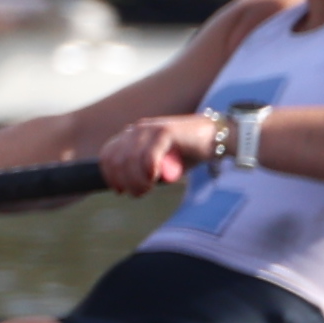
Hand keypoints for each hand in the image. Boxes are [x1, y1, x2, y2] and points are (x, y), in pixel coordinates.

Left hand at [92, 113, 217, 196]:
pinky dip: (148, 170)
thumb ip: (141, 171)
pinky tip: (154, 178)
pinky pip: (148, 155)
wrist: (215, 138)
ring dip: (136, 180)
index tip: (120, 190)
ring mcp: (149, 128)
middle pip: (117, 160)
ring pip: (130, 160)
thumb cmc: (186, 154)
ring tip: (146, 190)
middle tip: (138, 194)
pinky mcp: (164, 131)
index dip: (110, 175)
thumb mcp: (159, 165)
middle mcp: (136, 129)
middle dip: (125, 181)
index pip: (108, 155)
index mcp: (131, 135)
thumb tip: (126, 187)